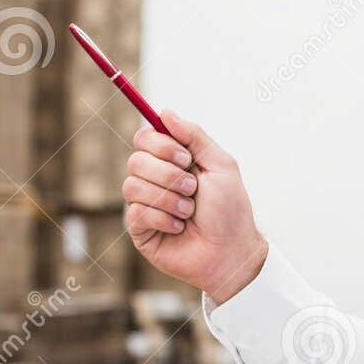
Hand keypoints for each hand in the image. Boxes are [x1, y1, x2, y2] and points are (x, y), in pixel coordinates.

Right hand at [124, 110, 267, 302]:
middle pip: (135, 160)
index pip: (145, 138)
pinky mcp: (139, 228)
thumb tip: (164, 112)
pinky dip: (164, 219)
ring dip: (168, 199)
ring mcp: (145, 204)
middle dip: (168, 175)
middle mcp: (156, 179)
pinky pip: (136, 212)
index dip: (159, 144)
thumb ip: (194, 135)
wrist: (231, 251)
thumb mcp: (220, 164)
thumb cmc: (230, 210)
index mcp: (173, 161)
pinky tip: (179, 228)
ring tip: (189, 212)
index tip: (184, 157)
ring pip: (132, 186)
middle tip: (192, 189)